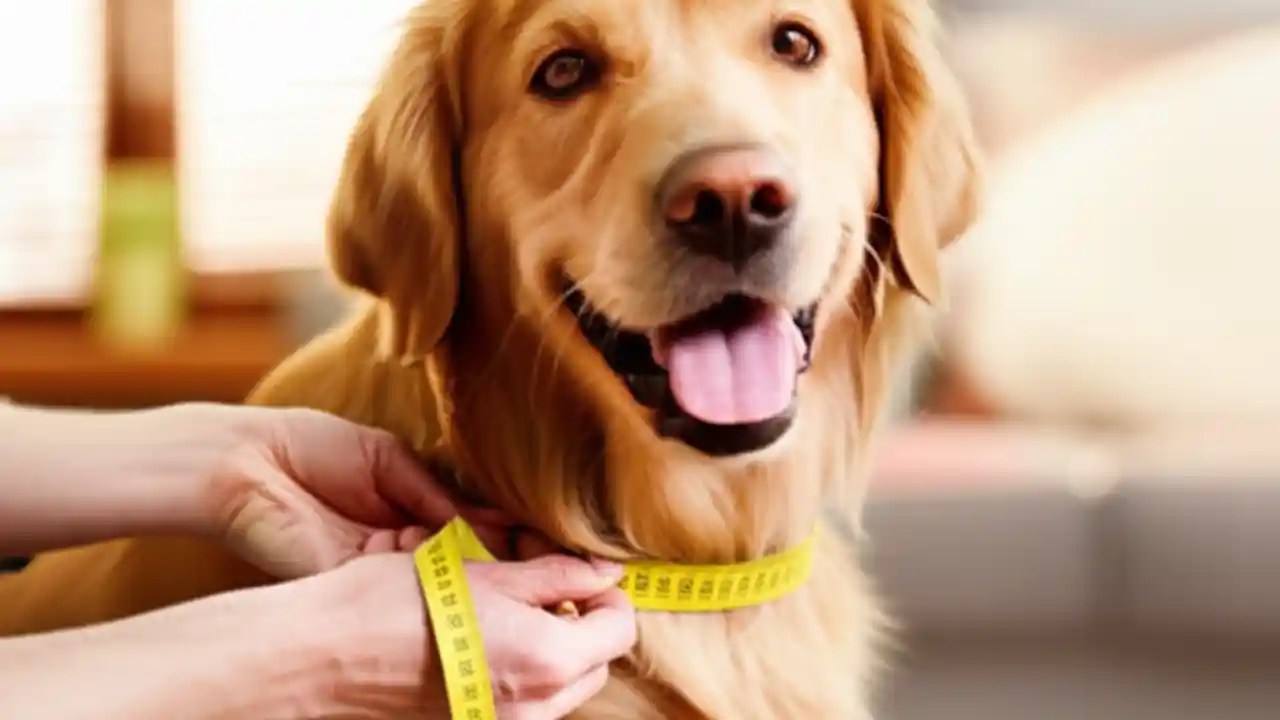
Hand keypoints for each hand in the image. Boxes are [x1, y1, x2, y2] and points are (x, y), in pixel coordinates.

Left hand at [200, 407, 509, 578]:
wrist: (247, 460)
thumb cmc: (309, 446)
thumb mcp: (388, 458)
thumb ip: (434, 492)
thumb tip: (486, 518)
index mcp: (400, 508)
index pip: (456, 525)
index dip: (489, 528)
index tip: (524, 528)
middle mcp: (389, 543)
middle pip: (449, 556)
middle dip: (486, 551)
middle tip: (525, 546)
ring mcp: (370, 565)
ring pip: (431, 572)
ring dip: (464, 560)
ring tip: (496, 546)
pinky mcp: (348, 579)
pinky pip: (399, 580)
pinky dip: (431, 568)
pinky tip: (455, 552)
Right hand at [310, 553, 636, 718]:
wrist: (320, 657)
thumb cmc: (393, 605)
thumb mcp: (483, 573)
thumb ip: (554, 574)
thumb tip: (603, 572)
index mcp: (546, 661)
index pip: (619, 631)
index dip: (606, 596)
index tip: (580, 574)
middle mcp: (533, 709)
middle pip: (594, 666)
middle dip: (580, 624)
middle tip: (540, 586)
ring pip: (561, 690)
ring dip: (550, 651)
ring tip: (505, 613)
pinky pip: (522, 706)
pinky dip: (519, 675)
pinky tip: (480, 644)